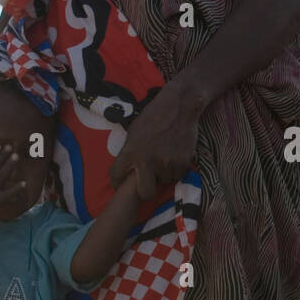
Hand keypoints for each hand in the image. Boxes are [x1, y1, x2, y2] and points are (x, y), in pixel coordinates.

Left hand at [110, 78, 199, 199]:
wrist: (179, 106)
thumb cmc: (153, 116)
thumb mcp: (134, 132)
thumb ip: (130, 152)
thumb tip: (128, 169)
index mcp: (131, 152)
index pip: (116, 176)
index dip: (117, 182)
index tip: (121, 184)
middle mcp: (148, 161)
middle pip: (145, 193)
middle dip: (146, 191)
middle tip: (148, 182)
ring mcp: (167, 163)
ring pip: (164, 182)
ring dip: (163, 175)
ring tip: (164, 159)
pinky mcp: (183, 163)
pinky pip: (177, 175)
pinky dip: (175, 169)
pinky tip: (174, 155)